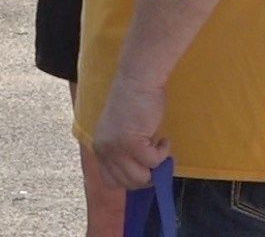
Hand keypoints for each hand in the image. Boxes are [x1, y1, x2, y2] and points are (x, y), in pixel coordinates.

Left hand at [93, 75, 169, 189]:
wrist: (137, 81)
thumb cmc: (134, 104)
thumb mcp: (121, 133)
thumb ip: (123, 153)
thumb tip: (141, 178)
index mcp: (99, 148)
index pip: (110, 181)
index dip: (130, 180)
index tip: (144, 169)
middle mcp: (104, 150)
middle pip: (128, 183)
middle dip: (147, 175)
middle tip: (156, 157)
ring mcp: (116, 147)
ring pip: (141, 177)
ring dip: (155, 166)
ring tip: (157, 146)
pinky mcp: (131, 143)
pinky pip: (154, 162)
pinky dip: (164, 152)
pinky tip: (163, 139)